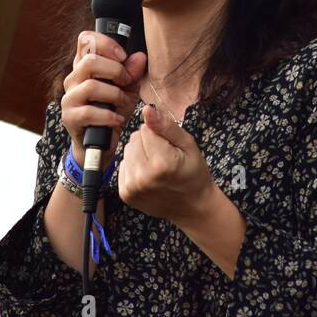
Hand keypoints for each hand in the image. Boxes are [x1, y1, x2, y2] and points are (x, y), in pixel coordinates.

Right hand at [59, 31, 146, 161]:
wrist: (102, 143)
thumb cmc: (112, 111)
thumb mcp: (128, 89)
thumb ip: (132, 73)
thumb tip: (139, 57)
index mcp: (85, 66)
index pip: (85, 39)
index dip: (105, 43)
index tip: (122, 56)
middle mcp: (73, 79)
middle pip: (90, 61)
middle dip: (115, 71)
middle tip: (126, 82)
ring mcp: (69, 98)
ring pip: (91, 86)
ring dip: (114, 95)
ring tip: (122, 103)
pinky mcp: (69, 118)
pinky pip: (90, 112)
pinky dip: (109, 115)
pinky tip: (117, 118)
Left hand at [118, 103, 216, 225]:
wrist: (192, 207)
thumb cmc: (193, 174)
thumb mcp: (188, 145)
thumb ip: (166, 126)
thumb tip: (147, 110)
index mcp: (161, 163)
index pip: (145, 128)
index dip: (159, 134)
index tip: (170, 147)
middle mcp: (143, 176)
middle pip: (134, 139)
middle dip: (148, 143)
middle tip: (165, 157)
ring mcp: (132, 187)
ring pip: (127, 151)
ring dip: (140, 154)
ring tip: (156, 166)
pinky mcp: (125, 193)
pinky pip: (123, 165)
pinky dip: (134, 167)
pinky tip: (148, 175)